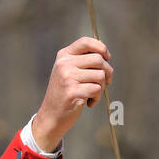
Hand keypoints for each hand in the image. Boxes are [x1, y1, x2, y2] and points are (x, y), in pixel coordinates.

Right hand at [31, 37, 112, 151]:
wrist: (50, 116)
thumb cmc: (64, 94)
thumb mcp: (68, 72)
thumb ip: (81, 61)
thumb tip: (104, 55)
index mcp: (64, 55)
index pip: (86, 42)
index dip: (101, 48)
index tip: (107, 58)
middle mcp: (65, 64)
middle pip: (98, 59)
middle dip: (108, 71)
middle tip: (106, 82)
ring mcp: (68, 77)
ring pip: (100, 75)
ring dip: (102, 87)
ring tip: (94, 94)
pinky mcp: (73, 92)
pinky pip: (96, 90)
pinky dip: (97, 98)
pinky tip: (90, 103)